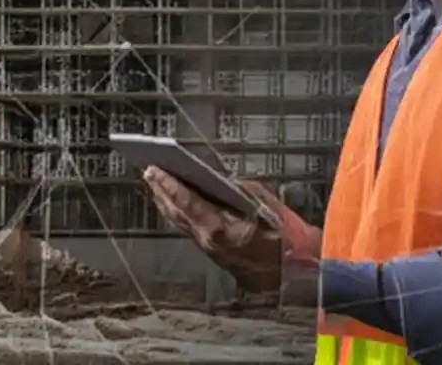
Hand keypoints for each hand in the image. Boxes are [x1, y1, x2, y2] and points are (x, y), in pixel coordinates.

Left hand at [143, 166, 317, 292]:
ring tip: (155, 184)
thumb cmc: (285, 237)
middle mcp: (208, 240)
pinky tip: (173, 203)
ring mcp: (208, 248)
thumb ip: (241, 191)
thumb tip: (222, 181)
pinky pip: (187, 228)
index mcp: (221, 228)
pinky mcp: (212, 251)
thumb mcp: (268, 206)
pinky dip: (178, 213)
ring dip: (166, 202)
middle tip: (149, 171)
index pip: (187, 202)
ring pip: (179, 222)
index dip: (170, 185)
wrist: (293, 272)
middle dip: (161, 191)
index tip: (155, 169)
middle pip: (176, 213)